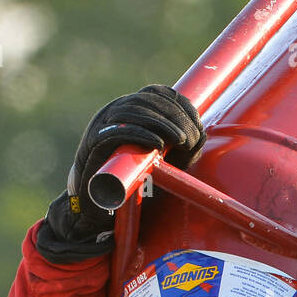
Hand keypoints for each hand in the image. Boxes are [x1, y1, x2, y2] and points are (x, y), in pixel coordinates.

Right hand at [42, 85, 203, 250]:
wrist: (98, 203)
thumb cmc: (132, 181)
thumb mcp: (164, 161)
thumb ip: (182, 150)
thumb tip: (203, 134)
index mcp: (130, 109)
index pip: (156, 92)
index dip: (180, 103)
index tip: (198, 123)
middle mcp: (114, 111)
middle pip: (148, 99)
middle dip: (176, 116)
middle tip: (192, 138)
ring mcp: (101, 124)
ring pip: (133, 110)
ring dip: (163, 124)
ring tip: (182, 141)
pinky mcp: (93, 143)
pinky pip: (117, 131)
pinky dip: (140, 134)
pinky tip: (158, 144)